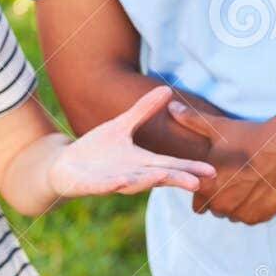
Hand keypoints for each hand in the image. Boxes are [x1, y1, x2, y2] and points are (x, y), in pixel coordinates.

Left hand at [49, 87, 216, 198]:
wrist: (64, 165)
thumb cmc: (97, 149)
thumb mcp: (122, 126)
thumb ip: (144, 110)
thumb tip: (167, 89)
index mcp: (141, 162)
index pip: (171, 165)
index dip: (190, 168)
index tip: (211, 171)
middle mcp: (131, 174)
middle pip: (158, 178)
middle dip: (177, 179)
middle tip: (198, 183)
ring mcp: (111, 182)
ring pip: (134, 183)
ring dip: (149, 180)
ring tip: (166, 175)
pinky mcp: (90, 185)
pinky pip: (103, 186)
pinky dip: (112, 184)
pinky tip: (121, 180)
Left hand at [166, 102, 275, 224]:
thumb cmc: (249, 136)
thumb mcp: (218, 128)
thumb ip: (191, 121)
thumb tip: (172, 106)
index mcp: (205, 188)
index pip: (198, 204)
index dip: (207, 191)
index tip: (219, 179)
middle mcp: (220, 205)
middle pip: (217, 209)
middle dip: (223, 198)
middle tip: (236, 178)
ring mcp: (240, 214)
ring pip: (234, 214)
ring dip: (238, 204)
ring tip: (249, 183)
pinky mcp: (260, 217)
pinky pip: (252, 217)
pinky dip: (255, 208)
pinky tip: (262, 188)